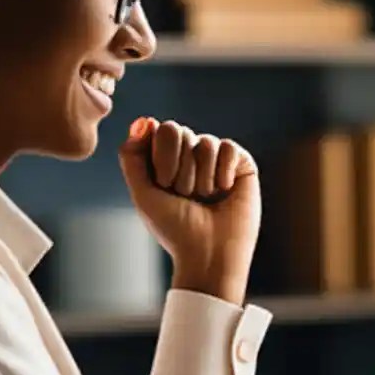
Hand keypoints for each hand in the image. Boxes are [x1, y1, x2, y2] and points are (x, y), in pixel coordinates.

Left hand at [118, 117, 260, 305]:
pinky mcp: (242, 165)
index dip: (161, 156)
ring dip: (201, 177)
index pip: (161, 130)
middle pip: (179, 130)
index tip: (164, 184)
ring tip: (205, 198)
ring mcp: (217, 159)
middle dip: (178, 168)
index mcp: (167, 159)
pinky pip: (229, 148)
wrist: (208, 254)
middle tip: (184, 194)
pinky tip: (224, 192)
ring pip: (205, 142)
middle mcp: (192, 155)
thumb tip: (145, 120)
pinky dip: (223, 173)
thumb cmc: (175, 228)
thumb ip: (132, 157)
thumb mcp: (142, 193)